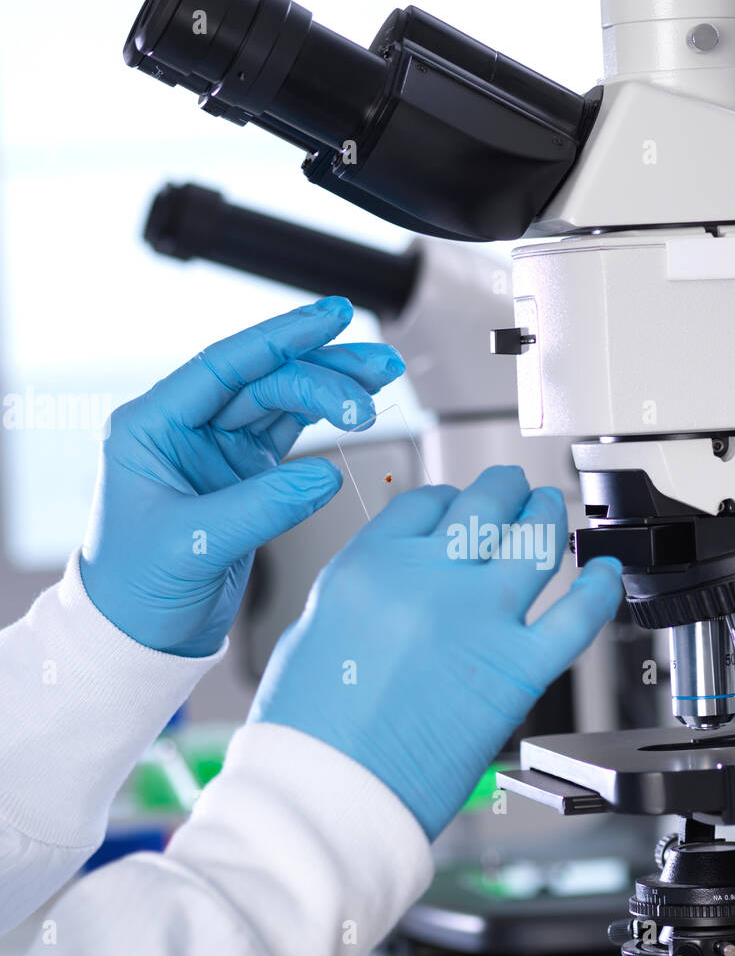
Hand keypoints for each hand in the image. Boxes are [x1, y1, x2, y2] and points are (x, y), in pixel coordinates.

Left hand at [81, 296, 404, 656]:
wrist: (137, 637)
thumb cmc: (134, 589)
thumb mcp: (193, 544)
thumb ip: (260, 507)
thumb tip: (324, 479)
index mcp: (151, 426)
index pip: (224, 364)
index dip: (280, 338)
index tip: (330, 318)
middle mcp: (184, 429)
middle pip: (263, 379)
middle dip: (323, 370)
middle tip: (375, 375)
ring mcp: (217, 452)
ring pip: (283, 401)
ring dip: (332, 387)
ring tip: (380, 378)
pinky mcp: (244, 478)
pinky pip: (291, 435)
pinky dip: (326, 422)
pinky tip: (358, 414)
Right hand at [249, 466, 622, 838]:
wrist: (330, 795)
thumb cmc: (309, 731)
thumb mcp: (315, 628)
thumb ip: (367, 590)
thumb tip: (400, 579)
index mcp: (372, 565)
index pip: (426, 501)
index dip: (448, 500)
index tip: (456, 509)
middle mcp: (430, 580)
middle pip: (484, 506)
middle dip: (503, 491)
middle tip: (512, 491)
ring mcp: (480, 621)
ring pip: (536, 541)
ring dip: (547, 518)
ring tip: (548, 513)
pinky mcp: (518, 671)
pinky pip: (576, 617)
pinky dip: (599, 591)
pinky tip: (606, 576)